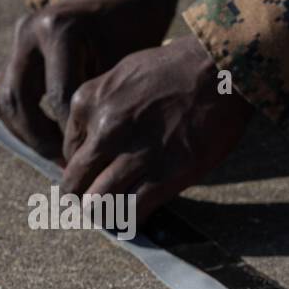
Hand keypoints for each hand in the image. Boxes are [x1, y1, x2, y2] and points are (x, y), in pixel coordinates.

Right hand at [0, 0, 173, 158]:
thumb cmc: (134, 33)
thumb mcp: (126, 64)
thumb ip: (105, 101)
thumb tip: (96, 156)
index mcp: (59, 30)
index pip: (58, 96)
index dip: (71, 135)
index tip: (88, 161)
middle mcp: (28, 31)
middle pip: (17, 100)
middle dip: (39, 140)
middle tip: (65, 166)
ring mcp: (16, 39)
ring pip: (3, 99)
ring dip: (25, 134)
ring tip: (56, 157)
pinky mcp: (13, 50)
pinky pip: (5, 93)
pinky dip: (22, 121)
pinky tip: (48, 140)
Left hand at [60, 35, 253, 218]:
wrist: (221, 68)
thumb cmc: (177, 69)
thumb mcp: (123, 75)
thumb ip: (103, 107)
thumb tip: (95, 141)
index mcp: (89, 102)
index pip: (68, 152)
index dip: (80, 170)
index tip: (93, 178)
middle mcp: (106, 130)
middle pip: (76, 183)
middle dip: (83, 198)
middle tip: (96, 205)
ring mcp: (137, 154)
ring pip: (100, 203)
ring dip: (105, 214)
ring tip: (114, 216)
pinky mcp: (169, 173)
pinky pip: (135, 211)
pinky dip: (131, 220)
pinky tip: (136, 219)